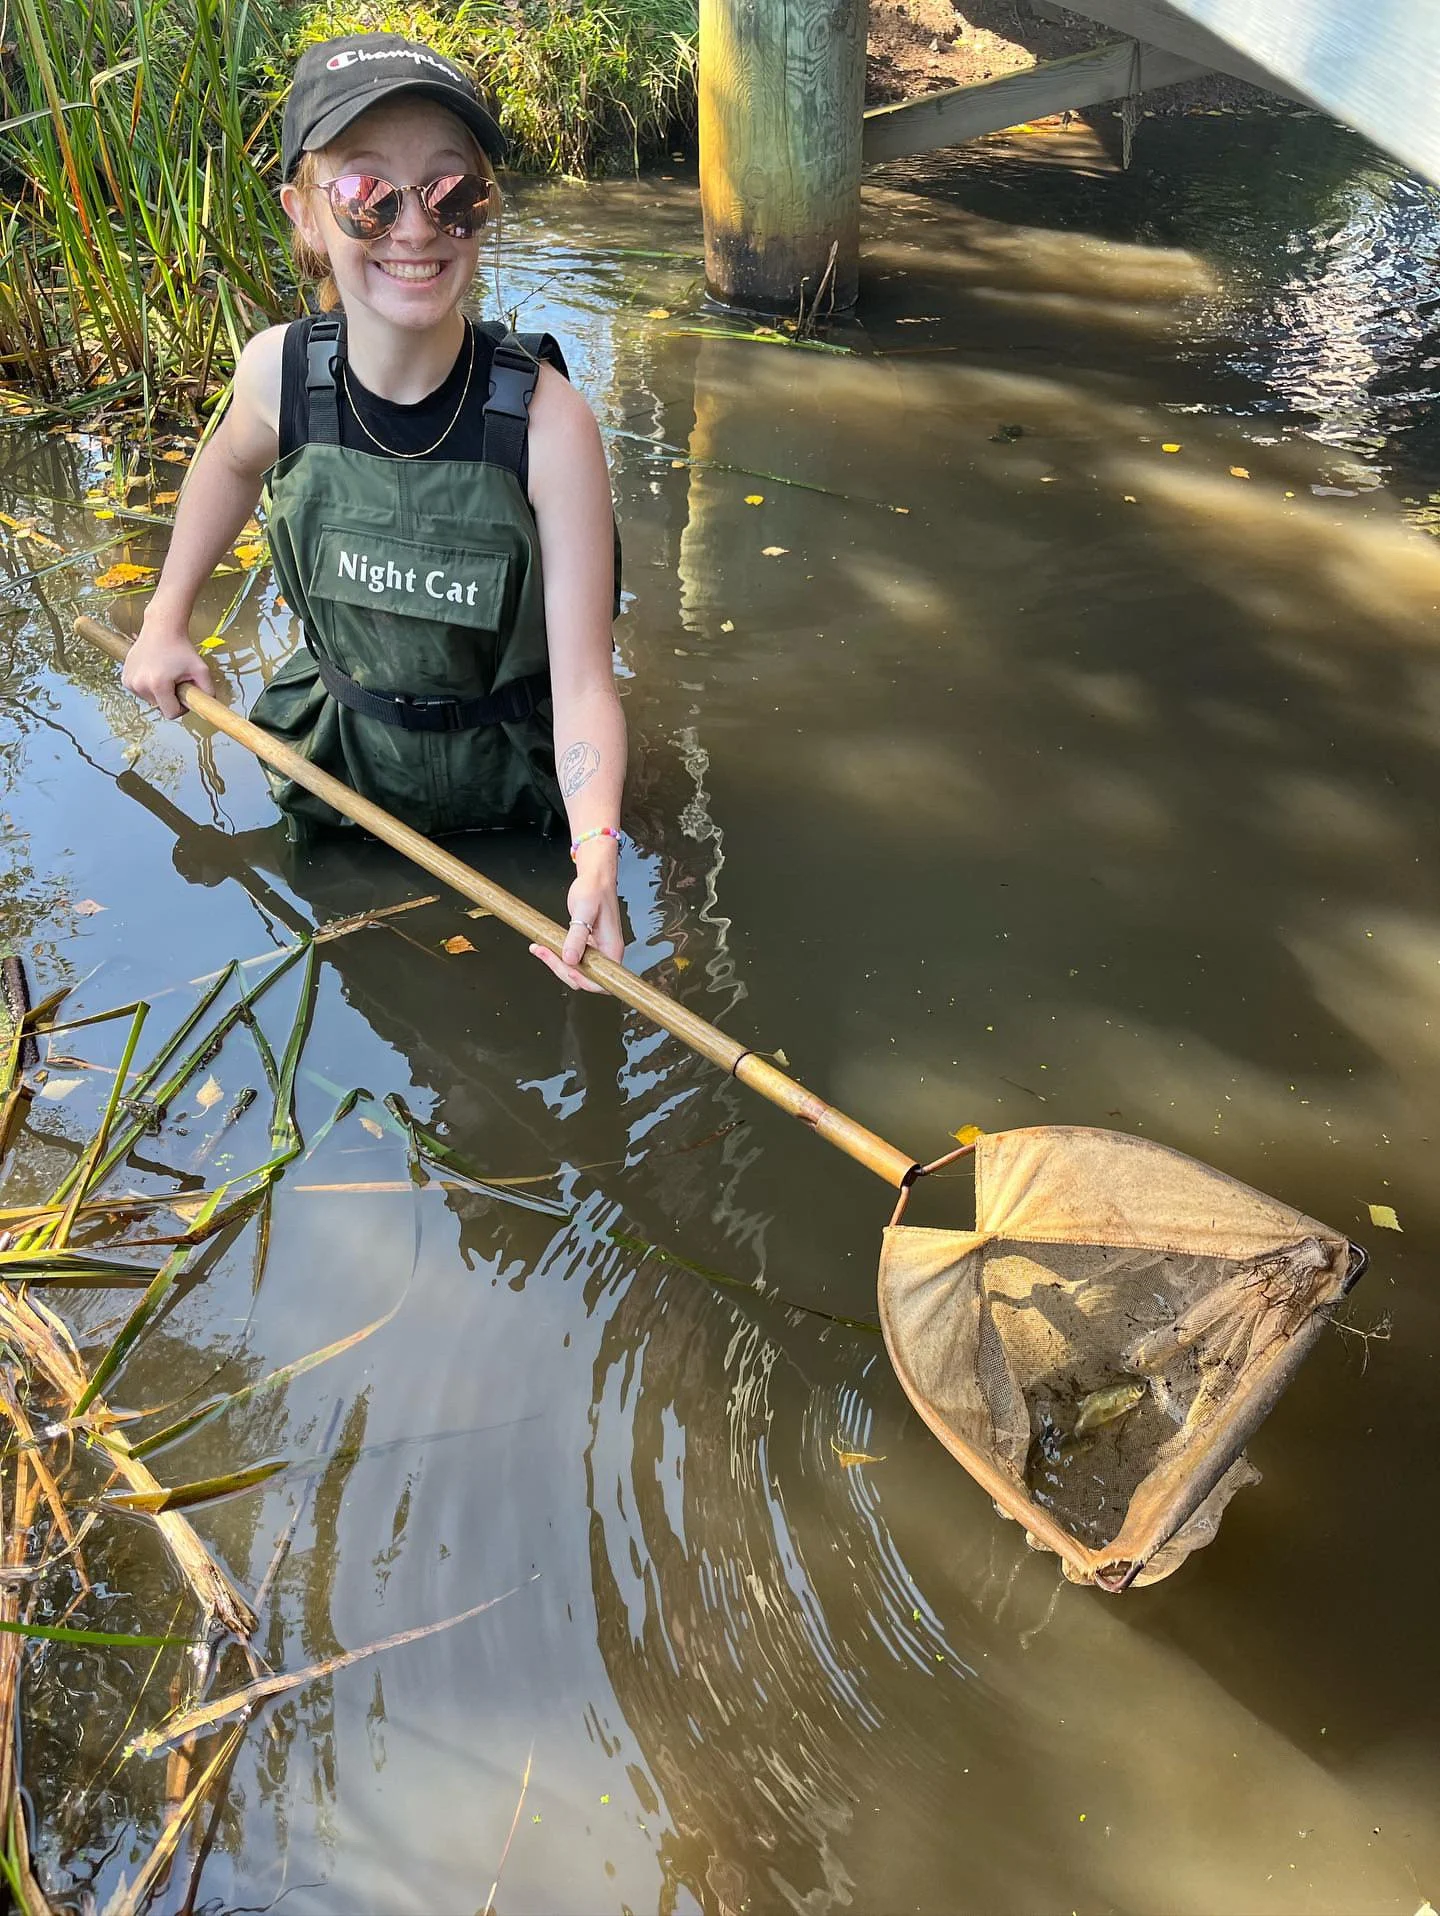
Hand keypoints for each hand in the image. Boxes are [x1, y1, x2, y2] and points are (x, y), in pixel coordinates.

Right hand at [122, 618, 213, 719]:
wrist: (161, 629)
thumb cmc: (181, 648)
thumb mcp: (201, 670)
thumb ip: (208, 691)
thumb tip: (207, 708)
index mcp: (158, 684)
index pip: (171, 714)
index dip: (181, 708)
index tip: (184, 694)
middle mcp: (139, 684)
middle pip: (160, 707)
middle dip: (170, 698)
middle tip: (175, 679)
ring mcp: (129, 681)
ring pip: (150, 700)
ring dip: (159, 692)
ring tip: (164, 672)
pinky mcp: (125, 678)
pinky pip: (141, 692)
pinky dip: (149, 686)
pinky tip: (154, 671)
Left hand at [529, 844, 622, 992]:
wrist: (594, 878)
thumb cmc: (594, 889)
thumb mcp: (584, 911)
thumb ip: (577, 936)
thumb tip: (570, 959)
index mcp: (612, 949)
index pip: (603, 981)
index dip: (584, 981)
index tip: (567, 968)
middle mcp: (606, 954)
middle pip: (586, 978)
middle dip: (562, 970)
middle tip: (544, 952)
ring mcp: (596, 951)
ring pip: (576, 970)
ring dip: (556, 963)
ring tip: (539, 949)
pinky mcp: (586, 946)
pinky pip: (572, 959)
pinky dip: (556, 955)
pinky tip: (542, 946)